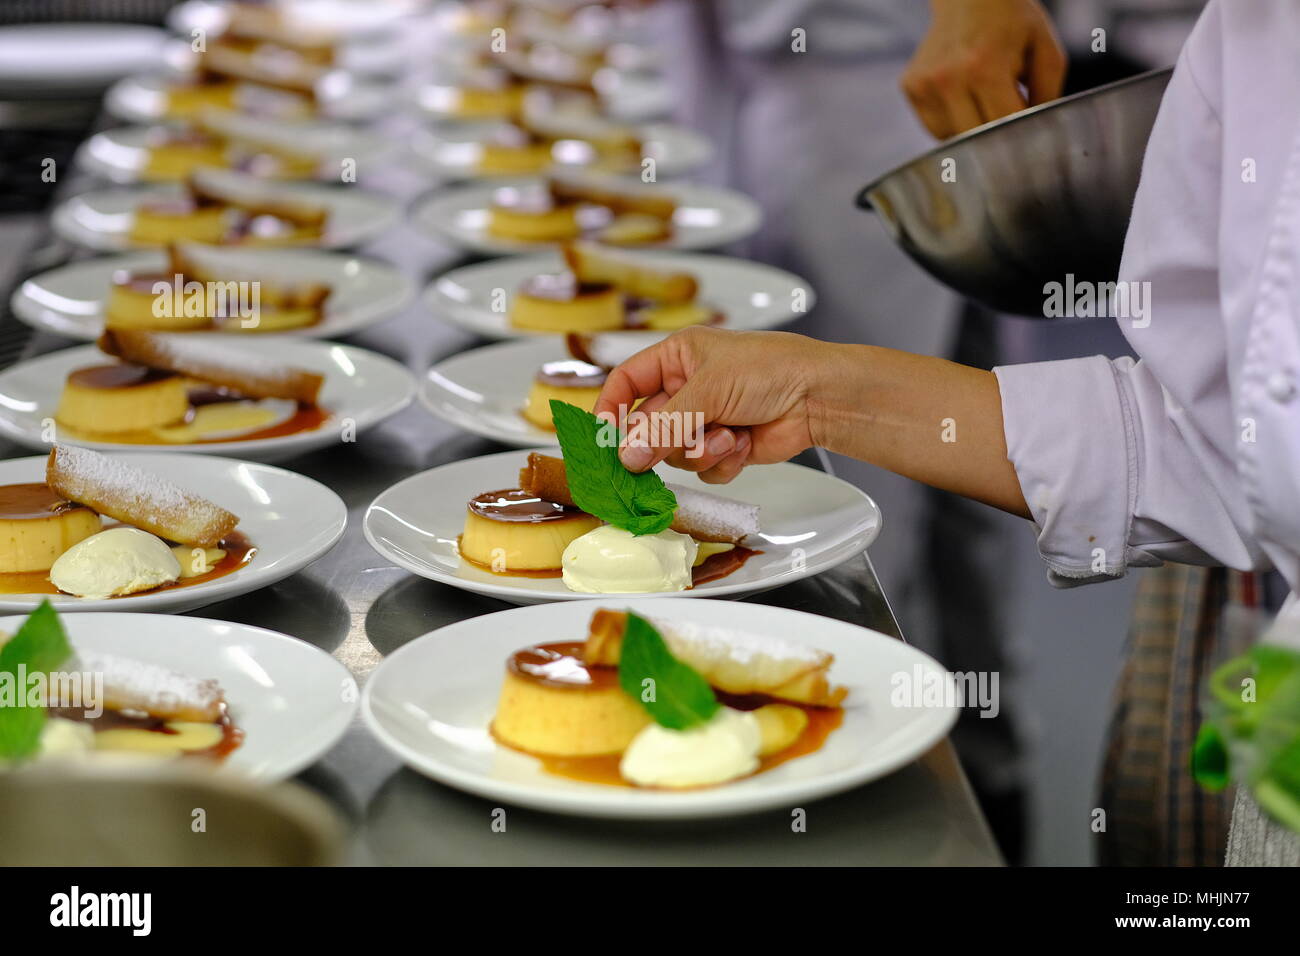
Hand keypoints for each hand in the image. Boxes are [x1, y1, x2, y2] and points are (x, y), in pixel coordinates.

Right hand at [594, 327, 1029, 516]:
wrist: (819, 396)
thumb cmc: (770, 370)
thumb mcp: (709, 389)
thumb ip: (664, 425)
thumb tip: (626, 456)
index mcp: (676, 359)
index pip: (627, 382)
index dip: (612, 409)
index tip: (605, 438)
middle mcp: (686, 389)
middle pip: (647, 427)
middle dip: (660, 442)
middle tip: (660, 454)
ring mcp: (705, 420)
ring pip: (675, 453)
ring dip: (699, 451)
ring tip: (726, 437)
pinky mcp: (725, 448)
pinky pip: (703, 468)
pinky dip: (721, 461)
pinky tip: (743, 444)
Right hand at [901, 0, 1065, 138]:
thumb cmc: (1011, 21)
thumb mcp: (1045, 49)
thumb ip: (1047, 95)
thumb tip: (1037, 135)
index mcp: (984, 68)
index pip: (1003, 128)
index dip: (1020, 134)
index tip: (1027, 131)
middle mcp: (948, 78)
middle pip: (977, 140)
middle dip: (996, 134)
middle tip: (1005, 111)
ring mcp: (925, 84)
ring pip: (953, 139)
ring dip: (972, 129)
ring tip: (981, 98)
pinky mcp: (910, 87)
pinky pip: (935, 127)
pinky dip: (952, 121)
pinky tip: (962, 95)